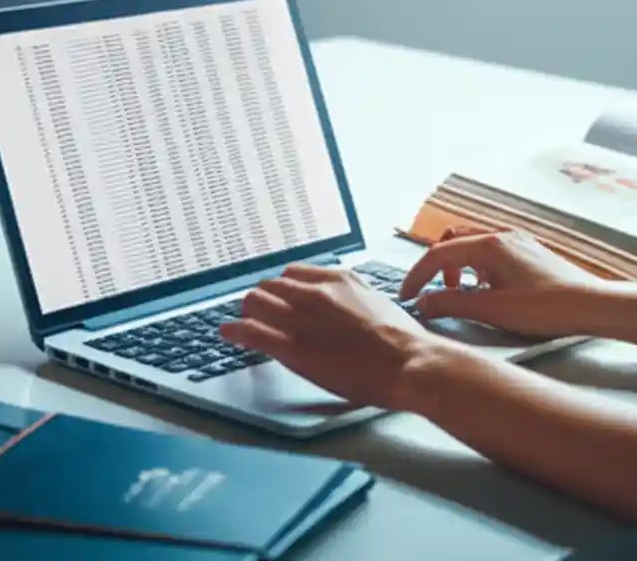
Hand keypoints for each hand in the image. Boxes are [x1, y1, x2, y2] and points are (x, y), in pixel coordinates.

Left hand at [219, 264, 434, 408]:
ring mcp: (300, 319)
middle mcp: (314, 294)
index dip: (283, 288)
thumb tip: (342, 302)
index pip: (293, 273)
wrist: (408, 363)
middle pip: (270, 286)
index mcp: (337, 280)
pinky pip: (251, 332)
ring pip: (255, 303)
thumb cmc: (401, 341)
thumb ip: (351, 297)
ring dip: (248, 313)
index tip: (281, 297)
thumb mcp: (375, 304)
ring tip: (245, 322)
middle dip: (264, 300)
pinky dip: (235, 331)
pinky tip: (228, 332)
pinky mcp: (291, 347)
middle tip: (261, 313)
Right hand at [399, 231, 609, 338]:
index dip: (417, 276)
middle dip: (438, 267)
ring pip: (473, 246)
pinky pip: (491, 252)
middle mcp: (500, 235)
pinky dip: (478, 268)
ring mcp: (517, 241)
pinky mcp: (529, 252)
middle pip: (453, 242)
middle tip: (437, 295)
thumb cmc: (545, 307)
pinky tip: (489, 292)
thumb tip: (421, 303)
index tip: (406, 297)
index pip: (438, 253)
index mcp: (488, 245)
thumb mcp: (492, 310)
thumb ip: (451, 304)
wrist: (592, 305)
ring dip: (458, 268)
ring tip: (463, 295)